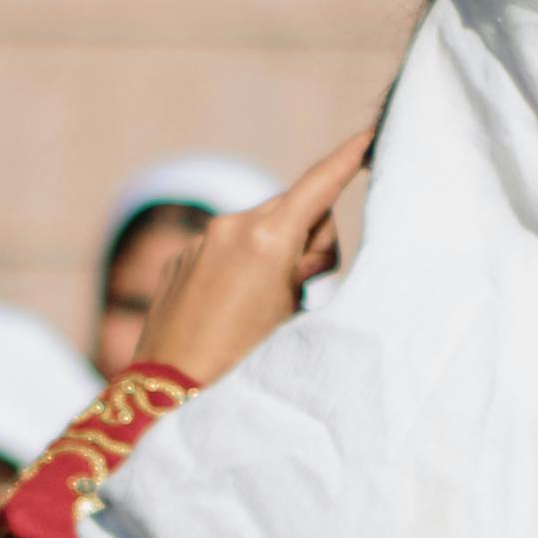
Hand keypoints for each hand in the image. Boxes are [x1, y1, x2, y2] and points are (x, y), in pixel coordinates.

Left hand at [138, 130, 369, 382]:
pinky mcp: (180, 261)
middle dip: (309, 240)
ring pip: (260, 230)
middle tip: (302, 292)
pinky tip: (232, 314)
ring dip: (274, 257)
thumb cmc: (243, 369)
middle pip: (295, 209)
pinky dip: (242, 269)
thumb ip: (304, 270)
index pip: (319, 185)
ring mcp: (199, 243)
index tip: (368, 135)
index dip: (348, 159)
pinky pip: (226, 250)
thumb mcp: (295, 318)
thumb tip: (298, 254)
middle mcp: (229, 228)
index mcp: (266, 238)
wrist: (169, 402)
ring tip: (263, 313)